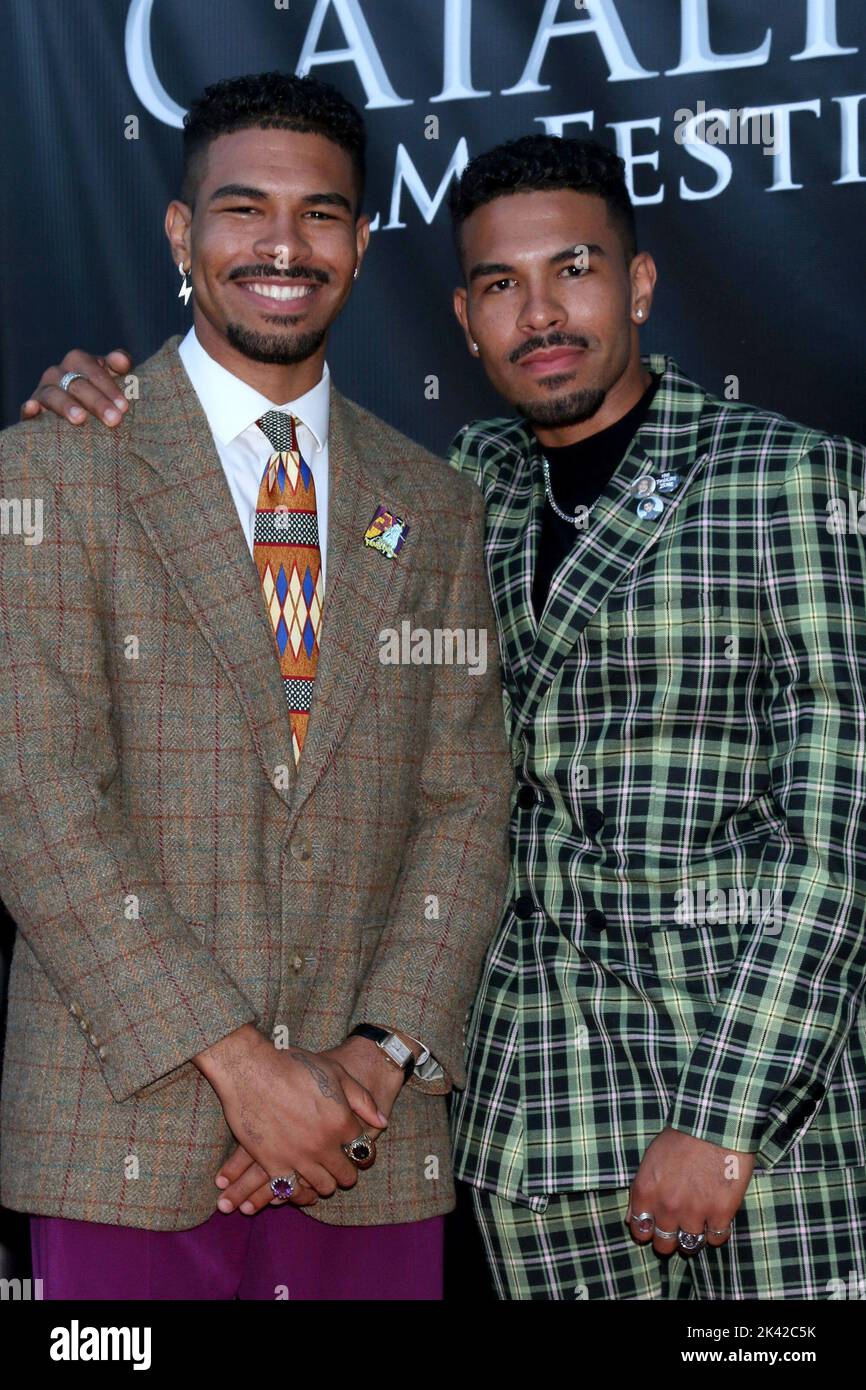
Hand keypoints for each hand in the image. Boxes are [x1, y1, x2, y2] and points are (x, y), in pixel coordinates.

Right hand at [20, 348, 133, 426]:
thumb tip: (122, 360)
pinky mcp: (31, 410)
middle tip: (114, 419)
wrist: (81, 419)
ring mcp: (43, 391)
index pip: (93, 369)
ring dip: (66, 405)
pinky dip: (28, 408)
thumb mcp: (113, 379)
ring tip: (80, 419)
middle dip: (96, 401)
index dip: (108, 386)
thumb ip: (119, 366)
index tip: (124, 407)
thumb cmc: (103, 396)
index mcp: (79, 362)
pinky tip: (32, 409)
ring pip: (53, 394)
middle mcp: (59, 373)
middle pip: (76, 383)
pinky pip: (26, 408)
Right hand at [194, 1024, 387, 1206]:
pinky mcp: (273, 1164)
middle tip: (341, 1168)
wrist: (252, 1071)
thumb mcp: (335, 1073)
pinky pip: (291, 1191)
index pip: (362, 1151)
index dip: (362, 1153)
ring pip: (322, 1186)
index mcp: (341, 1123)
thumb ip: (362, 1099)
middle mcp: (323, 1145)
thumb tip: (382, 1121)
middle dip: (346, 1173)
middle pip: (345, 1174)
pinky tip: (301, 1190)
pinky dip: (299, 1194)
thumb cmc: (294, 1066)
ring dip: (325, 1184)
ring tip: (322, 1178)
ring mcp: (298, 1157)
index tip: (357, 1153)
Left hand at [627, 1127, 754, 1254]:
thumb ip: (640, 1193)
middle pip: (664, 1244)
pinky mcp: (721, 1213)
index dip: (647, 1232)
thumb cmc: (680, 1137)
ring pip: (690, 1245)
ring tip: (698, 1221)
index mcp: (646, 1192)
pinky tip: (716, 1217)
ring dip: (693, 1236)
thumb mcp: (650, 1160)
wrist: (713, 1124)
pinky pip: (716, 1238)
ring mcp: (695, 1212)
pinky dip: (716, 1231)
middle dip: (669, 1238)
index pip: (640, 1231)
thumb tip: (632, 1220)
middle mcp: (667, 1207)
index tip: (655, 1227)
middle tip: (678, 1226)